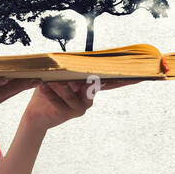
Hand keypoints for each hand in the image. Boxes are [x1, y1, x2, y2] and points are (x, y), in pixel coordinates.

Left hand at [21, 74, 142, 132]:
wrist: (36, 115)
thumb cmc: (47, 92)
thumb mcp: (58, 78)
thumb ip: (69, 70)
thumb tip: (74, 58)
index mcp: (88, 88)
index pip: (109, 81)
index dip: (124, 78)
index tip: (138, 74)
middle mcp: (88, 98)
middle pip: (92, 85)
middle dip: (87, 78)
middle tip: (84, 69)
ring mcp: (81, 107)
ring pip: (72, 93)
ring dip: (60, 86)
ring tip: (49, 80)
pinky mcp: (69, 114)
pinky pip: (60, 102)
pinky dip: (50, 94)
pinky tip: (42, 86)